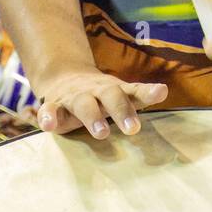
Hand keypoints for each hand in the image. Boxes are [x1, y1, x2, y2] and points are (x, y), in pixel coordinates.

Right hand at [34, 65, 166, 138]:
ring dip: (92, 117)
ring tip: (102, 133)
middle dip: (122, 110)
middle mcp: (96, 91)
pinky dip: (47, 116)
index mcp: (114, 90)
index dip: (146, 92)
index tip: (161, 92)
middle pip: (110, 96)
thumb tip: (163, 90)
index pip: (133, 90)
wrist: (65, 78)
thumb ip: (141, 95)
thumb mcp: (121, 93)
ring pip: (83, 104)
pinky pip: (50, 110)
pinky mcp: (54, 105)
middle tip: (134, 129)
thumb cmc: (102, 95)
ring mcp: (74, 97)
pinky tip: (48, 127)